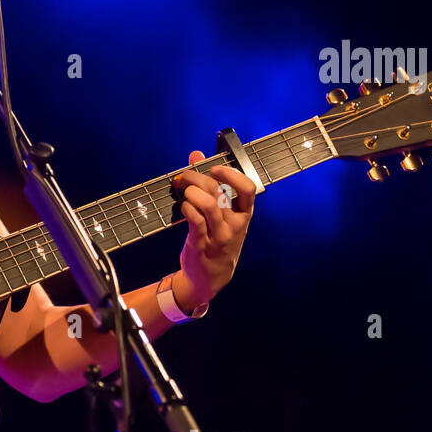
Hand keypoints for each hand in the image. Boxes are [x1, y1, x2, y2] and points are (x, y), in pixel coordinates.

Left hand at [171, 150, 256, 307]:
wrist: (210, 278)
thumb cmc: (215, 240)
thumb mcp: (219, 214)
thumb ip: (209, 183)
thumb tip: (196, 154)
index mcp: (243, 215)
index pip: (248, 189)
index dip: (231, 174)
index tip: (215, 169)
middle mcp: (235, 225)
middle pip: (219, 192)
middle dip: (197, 178)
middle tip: (184, 177)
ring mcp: (220, 236)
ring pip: (209, 205)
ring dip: (192, 192)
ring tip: (183, 191)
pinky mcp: (202, 245)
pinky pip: (196, 221)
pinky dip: (187, 208)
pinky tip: (183, 207)